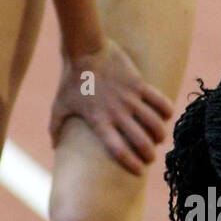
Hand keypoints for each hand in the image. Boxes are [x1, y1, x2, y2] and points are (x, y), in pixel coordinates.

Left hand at [49, 38, 172, 174]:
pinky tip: (167, 115)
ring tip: (159, 139)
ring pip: (154, 122)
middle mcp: (117, 112)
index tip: (139, 171)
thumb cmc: (71, 80)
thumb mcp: (58, 105)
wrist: (85, 49)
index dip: (131, 163)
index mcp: (99, 121)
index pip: (118, 149)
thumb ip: (55, 128)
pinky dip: (166, 110)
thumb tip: (54, 146)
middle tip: (150, 158)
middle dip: (149, 154)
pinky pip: (159, 100)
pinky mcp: (138, 84)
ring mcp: (130, 98)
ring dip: (160, 134)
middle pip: (141, 140)